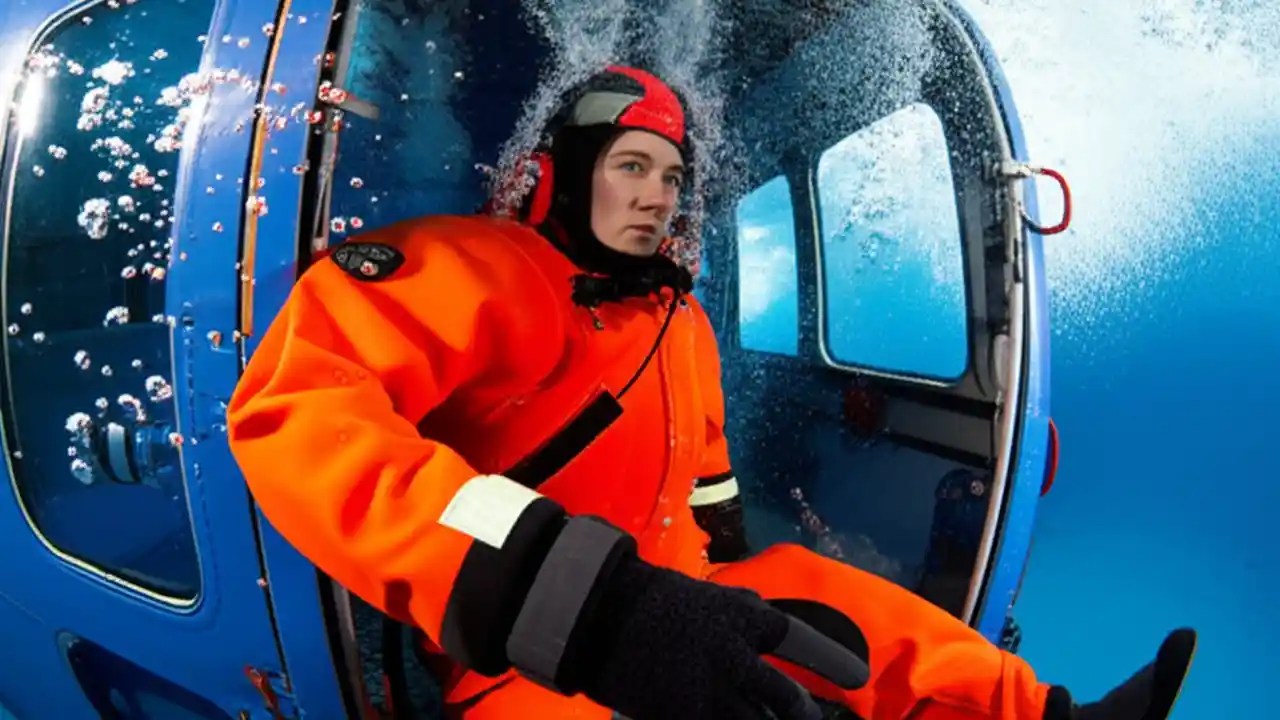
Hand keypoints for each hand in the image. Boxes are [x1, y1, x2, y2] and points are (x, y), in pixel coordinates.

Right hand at [579, 556, 867, 719]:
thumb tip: (764, 614)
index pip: (801, 642)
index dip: (833, 661)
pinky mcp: (684, 713)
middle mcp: (736, 657)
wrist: (599, 613)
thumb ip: (741, 610)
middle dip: (803, 716)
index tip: (856, 675)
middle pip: (785, 699)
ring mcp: (710, 691)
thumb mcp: (707, 594)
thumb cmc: (652, 597)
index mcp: (744, 618)